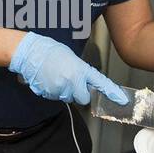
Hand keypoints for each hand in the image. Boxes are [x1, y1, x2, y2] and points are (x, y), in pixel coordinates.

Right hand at [8, 32, 127, 105]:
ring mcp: (60, 89)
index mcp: (80, 70)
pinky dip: (54, 91)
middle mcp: (72, 82)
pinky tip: (49, 80)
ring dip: (66, 91)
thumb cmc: (51, 52)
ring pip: (68, 98)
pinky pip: (56, 97)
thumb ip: (81, 72)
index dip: (112, 92)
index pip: (100, 83)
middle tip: (72, 81)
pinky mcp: (49, 94)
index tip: (122, 100)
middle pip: (83, 98)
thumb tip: (85, 83)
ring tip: (57, 76)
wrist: (31, 53)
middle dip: (80, 93)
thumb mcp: (72, 59)